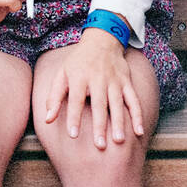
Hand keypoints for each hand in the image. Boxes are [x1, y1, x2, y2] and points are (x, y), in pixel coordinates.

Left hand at [42, 26, 143, 148]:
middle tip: (99, 146)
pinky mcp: (126, 82)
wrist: (102, 40)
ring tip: (118, 141)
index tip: (73, 135)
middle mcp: (98, 79)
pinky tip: (139, 132)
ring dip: (119, 123)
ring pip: (117, 104)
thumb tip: (47, 120)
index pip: (76, 99)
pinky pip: (133, 100)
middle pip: (99, 104)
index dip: (74, 116)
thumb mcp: (62, 74)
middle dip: (100, 125)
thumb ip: (54, 97)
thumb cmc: (78, 63)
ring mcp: (114, 81)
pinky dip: (138, 115)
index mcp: (79, 77)